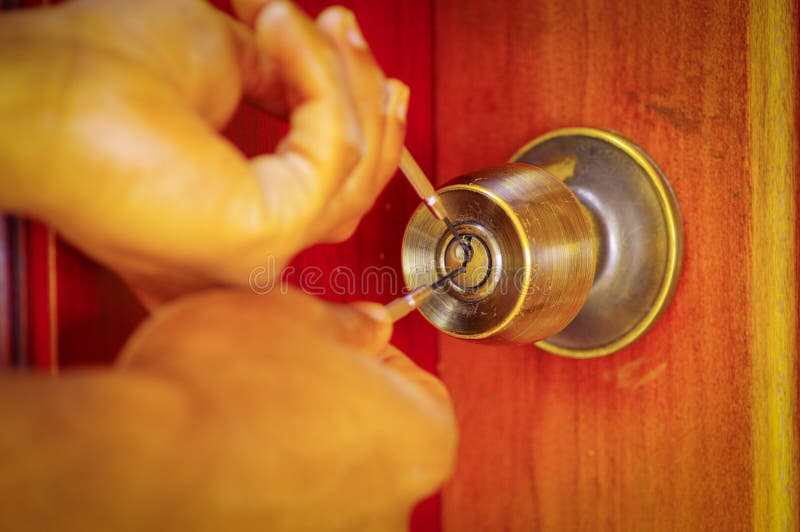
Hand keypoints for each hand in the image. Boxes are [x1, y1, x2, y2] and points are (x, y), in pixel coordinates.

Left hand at [0, 0, 407, 305]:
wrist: (37, 94)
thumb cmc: (94, 78)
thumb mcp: (219, 63)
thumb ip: (284, 82)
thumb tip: (330, 67)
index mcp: (232, 220)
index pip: (336, 191)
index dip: (368, 128)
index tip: (372, 68)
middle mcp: (249, 248)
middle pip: (359, 183)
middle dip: (367, 99)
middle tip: (347, 33)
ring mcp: (261, 248)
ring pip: (356, 166)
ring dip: (339, 76)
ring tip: (294, 20)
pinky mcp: (265, 233)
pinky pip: (334, 152)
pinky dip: (318, 79)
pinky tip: (284, 31)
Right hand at [115, 290, 455, 530]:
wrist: (138, 459)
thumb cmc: (222, 387)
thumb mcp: (298, 315)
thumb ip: (350, 324)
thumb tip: (366, 326)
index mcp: (419, 441)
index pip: (419, 383)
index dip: (373, 350)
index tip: (341, 338)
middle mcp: (388, 506)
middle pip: (374, 432)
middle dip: (336, 394)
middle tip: (289, 363)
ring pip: (329, 470)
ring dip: (300, 436)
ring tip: (248, 403)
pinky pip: (287, 500)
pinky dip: (268, 476)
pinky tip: (231, 442)